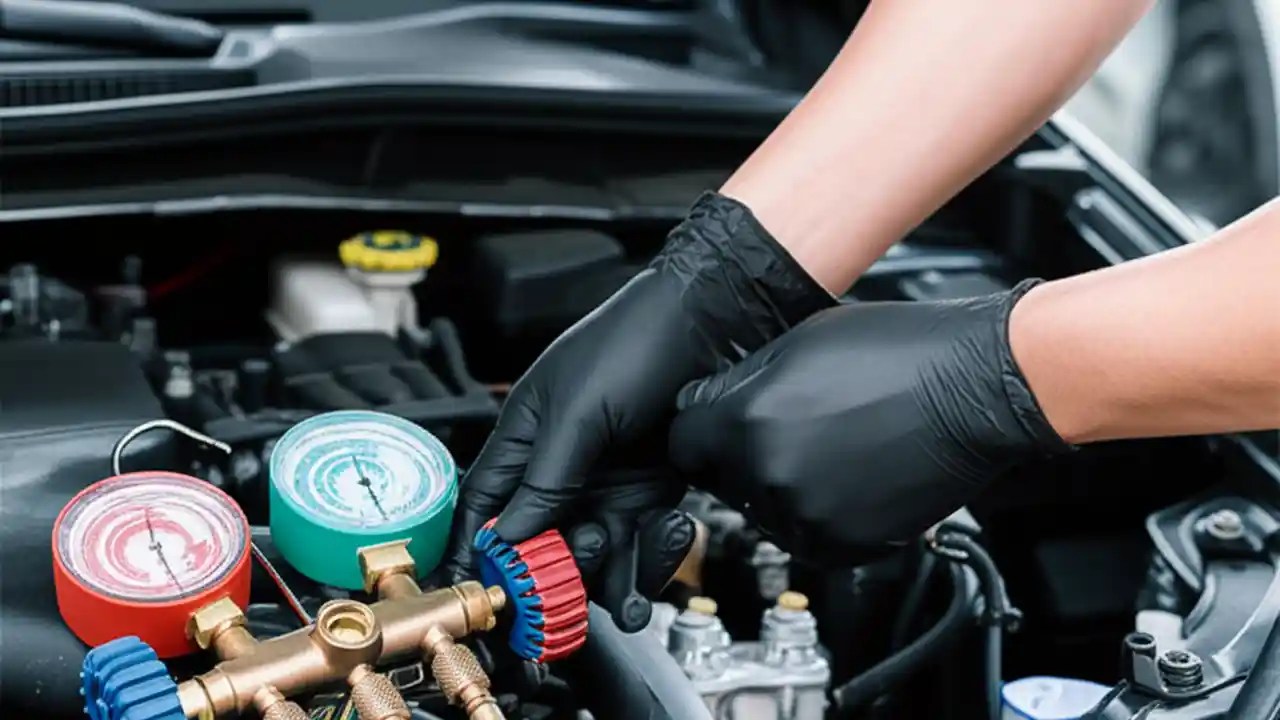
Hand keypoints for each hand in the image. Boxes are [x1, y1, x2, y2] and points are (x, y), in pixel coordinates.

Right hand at [445, 191, 833, 627]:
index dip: (477, 551)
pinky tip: (658, 559)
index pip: (484, 504)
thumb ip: (545, 478)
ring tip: (621, 587)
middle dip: (551, 573)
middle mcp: (561, 466)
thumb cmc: (635, 343)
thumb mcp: (579, 412)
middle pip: (538, 543)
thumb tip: (506, 536)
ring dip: (601, 580)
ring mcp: (607, 482)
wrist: (717, 326)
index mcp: (525, 437)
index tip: (481, 595)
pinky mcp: (651, 492)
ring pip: (590, 554)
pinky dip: (645, 565)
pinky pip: (637, 545)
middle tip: (570, 587)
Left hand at [669, 281, 1069, 563]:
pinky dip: (821, 514)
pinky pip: (809, 537)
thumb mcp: (799, 342)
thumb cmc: (900, 352)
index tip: (717, 428)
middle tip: (793, 428)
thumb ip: (739, 381)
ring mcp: (811, 518)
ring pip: (764, 512)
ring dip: (783, 488)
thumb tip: (702, 403)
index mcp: (748, 422)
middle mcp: (772, 477)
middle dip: (743, 458)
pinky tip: (852, 474)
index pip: (684, 445)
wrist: (979, 387)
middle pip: (722, 481)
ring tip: (832, 446)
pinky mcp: (849, 546)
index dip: (701, 432)